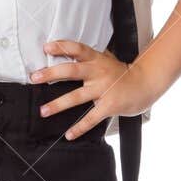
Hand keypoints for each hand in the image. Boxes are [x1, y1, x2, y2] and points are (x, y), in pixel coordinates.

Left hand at [30, 39, 158, 138]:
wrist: (146, 84)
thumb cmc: (122, 73)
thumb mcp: (106, 59)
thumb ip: (89, 58)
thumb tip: (65, 53)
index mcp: (97, 59)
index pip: (78, 49)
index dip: (62, 46)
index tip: (46, 47)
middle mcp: (99, 72)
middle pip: (72, 70)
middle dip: (51, 74)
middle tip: (34, 78)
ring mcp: (104, 89)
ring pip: (77, 97)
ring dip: (58, 105)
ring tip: (43, 111)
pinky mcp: (109, 106)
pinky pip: (91, 118)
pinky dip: (79, 127)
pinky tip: (69, 134)